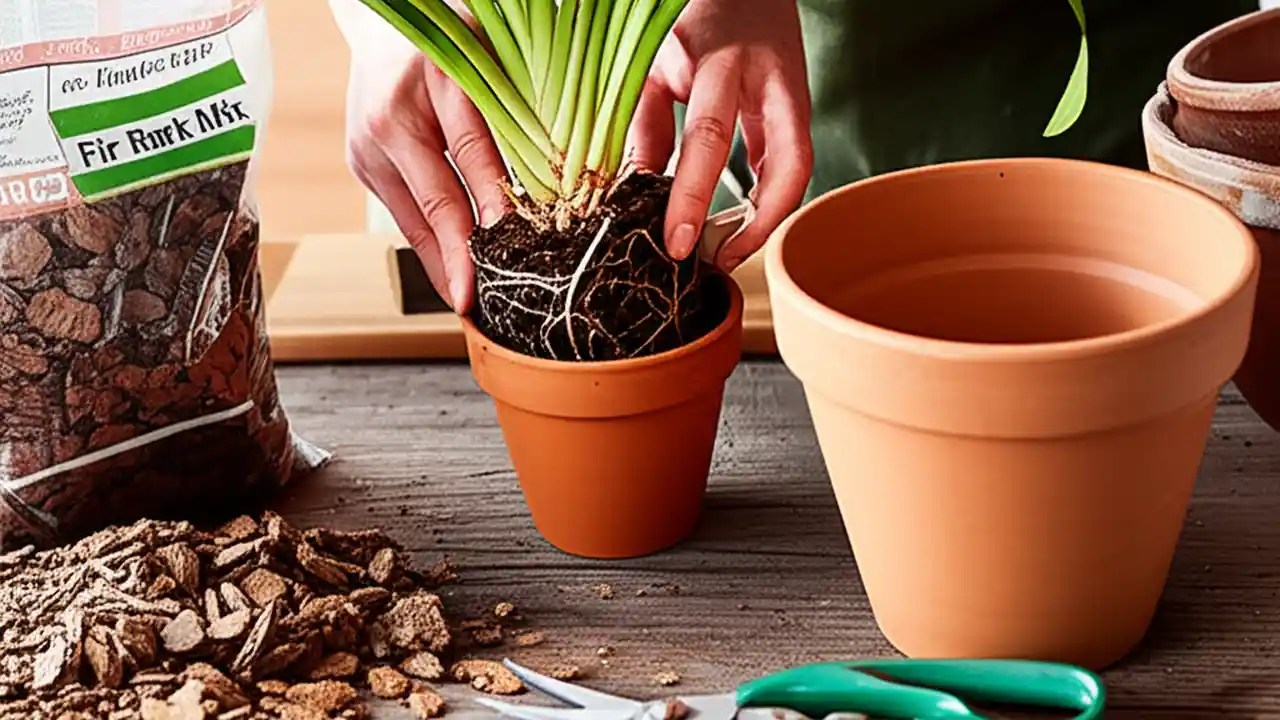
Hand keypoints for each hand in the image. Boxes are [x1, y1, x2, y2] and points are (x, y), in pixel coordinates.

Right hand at [333, 0, 507, 312]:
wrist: (382, 24)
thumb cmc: (450, 36)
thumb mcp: (491, 61)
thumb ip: (518, 110)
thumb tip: (557, 177)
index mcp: (432, 84)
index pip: (473, 156)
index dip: (492, 210)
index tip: (510, 255)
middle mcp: (389, 122)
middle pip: (435, 202)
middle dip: (458, 260)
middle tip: (479, 304)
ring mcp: (368, 149)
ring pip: (413, 220)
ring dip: (442, 265)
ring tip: (469, 304)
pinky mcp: (363, 166)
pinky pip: (404, 216)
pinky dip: (430, 247)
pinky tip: (451, 276)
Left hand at [629, 0, 813, 270]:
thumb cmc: (691, 18)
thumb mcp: (653, 62)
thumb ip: (643, 123)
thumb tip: (634, 194)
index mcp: (724, 62)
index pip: (709, 138)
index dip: (693, 197)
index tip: (677, 244)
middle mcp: (771, 80)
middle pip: (787, 165)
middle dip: (756, 226)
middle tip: (719, 263)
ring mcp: (794, 96)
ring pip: (798, 171)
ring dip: (767, 219)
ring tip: (729, 253)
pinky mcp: (797, 111)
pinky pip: (789, 165)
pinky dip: (767, 200)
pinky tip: (741, 226)